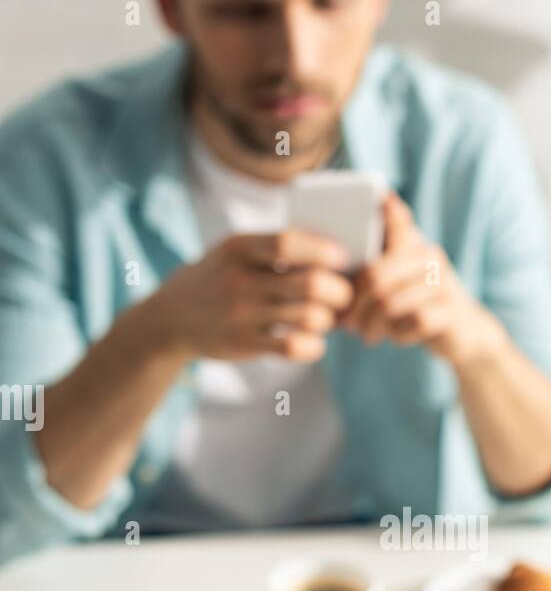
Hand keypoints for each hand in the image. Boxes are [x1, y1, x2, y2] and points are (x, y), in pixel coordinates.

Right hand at [141, 228, 353, 364]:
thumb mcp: (232, 252)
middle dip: (339, 291)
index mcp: (239, 248)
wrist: (169, 319)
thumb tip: (333, 253)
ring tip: (324, 319)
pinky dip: (314, 347)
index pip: (289, 243)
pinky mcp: (243, 344)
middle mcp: (240, 280)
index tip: (342, 259)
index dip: (324, 251)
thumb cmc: (217, 279)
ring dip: (328, 320)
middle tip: (342, 296)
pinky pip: (294, 348)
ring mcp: (241, 314)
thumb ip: (273, 248)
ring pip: (310, 317)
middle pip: (312, 284)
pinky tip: (312, 342)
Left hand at [339, 193, 502, 364]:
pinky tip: (395, 337)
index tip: (341, 279)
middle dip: (356, 305)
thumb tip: (315, 272)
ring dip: (373, 325)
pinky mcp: (451, 312)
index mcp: (411, 240)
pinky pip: (414, 323)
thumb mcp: (392, 279)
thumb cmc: (415, 304)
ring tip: (367, 335)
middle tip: (348, 324)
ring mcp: (443, 283)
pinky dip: (398, 335)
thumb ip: (362, 266)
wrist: (464, 333)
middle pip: (376, 276)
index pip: (380, 232)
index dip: (358, 246)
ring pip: (392, 303)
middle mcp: (429, 255)